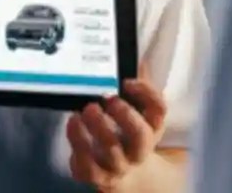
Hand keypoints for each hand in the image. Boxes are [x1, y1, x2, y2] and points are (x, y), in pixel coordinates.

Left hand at [67, 76, 167, 191]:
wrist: (120, 170)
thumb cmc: (124, 131)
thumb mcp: (133, 110)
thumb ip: (132, 87)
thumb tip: (129, 57)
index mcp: (151, 128)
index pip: (159, 111)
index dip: (146, 94)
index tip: (127, 81)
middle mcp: (139, 149)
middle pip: (140, 135)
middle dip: (124, 115)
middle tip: (106, 98)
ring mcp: (120, 165)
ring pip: (112, 151)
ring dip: (97, 128)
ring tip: (84, 110)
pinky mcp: (98, 176)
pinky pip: (89, 166)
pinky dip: (79, 144)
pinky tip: (73, 124)